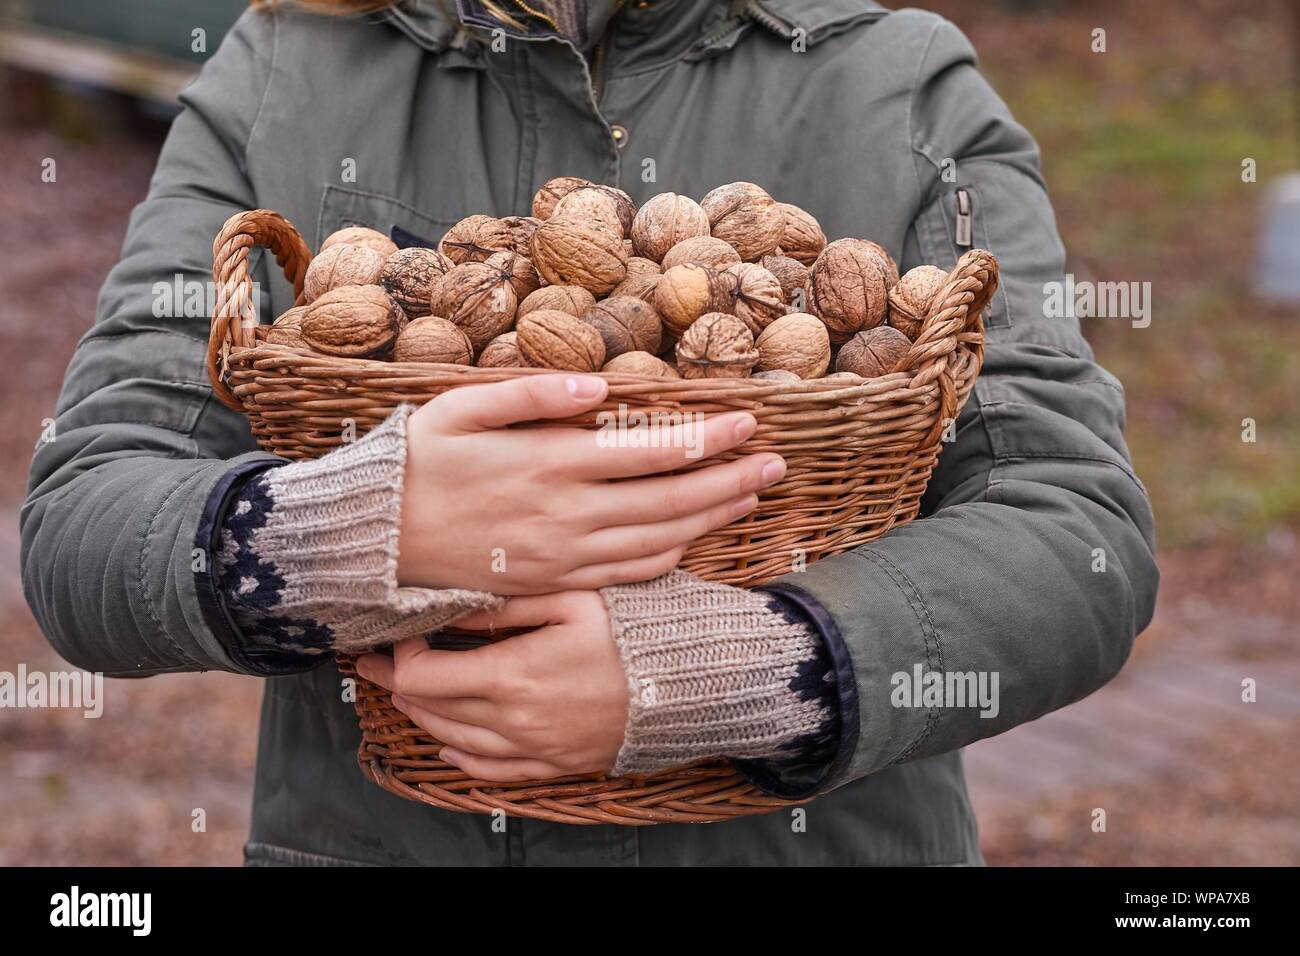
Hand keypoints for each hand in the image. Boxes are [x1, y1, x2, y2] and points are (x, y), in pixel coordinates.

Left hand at [356, 591, 625, 780]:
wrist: (693, 684)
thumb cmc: (638, 632)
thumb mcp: (571, 599)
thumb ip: (506, 605)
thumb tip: (453, 606)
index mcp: (512, 675)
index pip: (423, 676)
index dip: (401, 653)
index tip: (406, 631)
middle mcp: (515, 721)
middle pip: (430, 710)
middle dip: (397, 683)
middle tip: (376, 662)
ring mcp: (535, 748)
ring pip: (454, 742)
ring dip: (424, 716)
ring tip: (405, 694)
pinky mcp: (557, 764)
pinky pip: (493, 772)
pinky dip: (462, 758)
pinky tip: (450, 748)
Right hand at [397, 374, 784, 593]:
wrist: (374, 543)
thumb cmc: (414, 464)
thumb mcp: (459, 410)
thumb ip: (529, 394)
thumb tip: (598, 386)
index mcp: (550, 464)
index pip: (652, 451)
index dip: (708, 438)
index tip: (749, 422)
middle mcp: (568, 515)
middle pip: (671, 500)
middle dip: (730, 480)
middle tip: (776, 464)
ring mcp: (565, 557)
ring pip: (659, 540)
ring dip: (711, 519)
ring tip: (751, 498)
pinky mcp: (555, 584)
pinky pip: (627, 574)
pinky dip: (670, 557)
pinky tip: (694, 540)